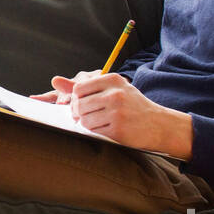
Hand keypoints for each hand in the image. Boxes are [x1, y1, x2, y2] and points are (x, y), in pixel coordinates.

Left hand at [35, 71, 192, 157]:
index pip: (79, 89)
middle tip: (89, 117)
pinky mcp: (118, 130)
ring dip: (87, 125)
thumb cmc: (133, 106)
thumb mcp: (115, 89)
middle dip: (79, 114)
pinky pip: (93, 132)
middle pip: (79, 105)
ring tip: (100, 123)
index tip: (83, 105)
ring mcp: (117, 112)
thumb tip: (54, 80)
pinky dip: (96, 133)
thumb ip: (85, 86)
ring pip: (84, 120)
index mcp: (113, 80)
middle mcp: (115, 94)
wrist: (159, 124)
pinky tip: (108, 130)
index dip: (76, 100)